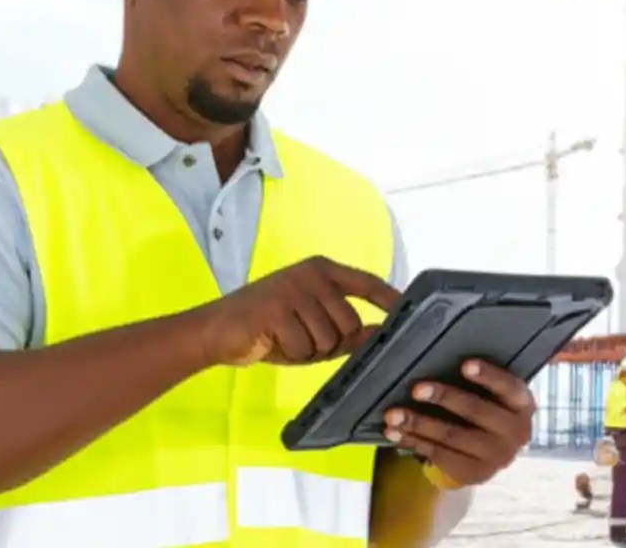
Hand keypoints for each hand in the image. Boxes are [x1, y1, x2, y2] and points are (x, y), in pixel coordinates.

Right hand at [194, 256, 400, 365]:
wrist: (216, 330)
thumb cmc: (269, 328)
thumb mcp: (312, 328)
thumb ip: (347, 330)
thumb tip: (381, 333)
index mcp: (322, 270)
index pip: (367, 283)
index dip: (389, 299)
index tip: (409, 312)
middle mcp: (312, 274)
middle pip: (350, 324)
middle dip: (330, 343)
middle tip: (300, 339)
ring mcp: (294, 288)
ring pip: (328, 339)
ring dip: (308, 350)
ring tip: (284, 338)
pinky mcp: (277, 308)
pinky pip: (304, 346)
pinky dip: (291, 353)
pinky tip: (272, 341)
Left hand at [382, 359, 535, 487]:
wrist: (494, 452)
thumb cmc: (490, 408)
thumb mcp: (497, 393)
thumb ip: (481, 376)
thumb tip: (436, 347)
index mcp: (522, 404)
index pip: (508, 387)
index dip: (488, 376)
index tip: (465, 365)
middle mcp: (516, 432)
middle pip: (475, 411)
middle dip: (444, 398)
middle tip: (416, 389)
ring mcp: (495, 457)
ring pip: (451, 437)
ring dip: (418, 424)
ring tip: (392, 414)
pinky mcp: (473, 473)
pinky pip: (438, 455)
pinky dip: (413, 441)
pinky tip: (394, 432)